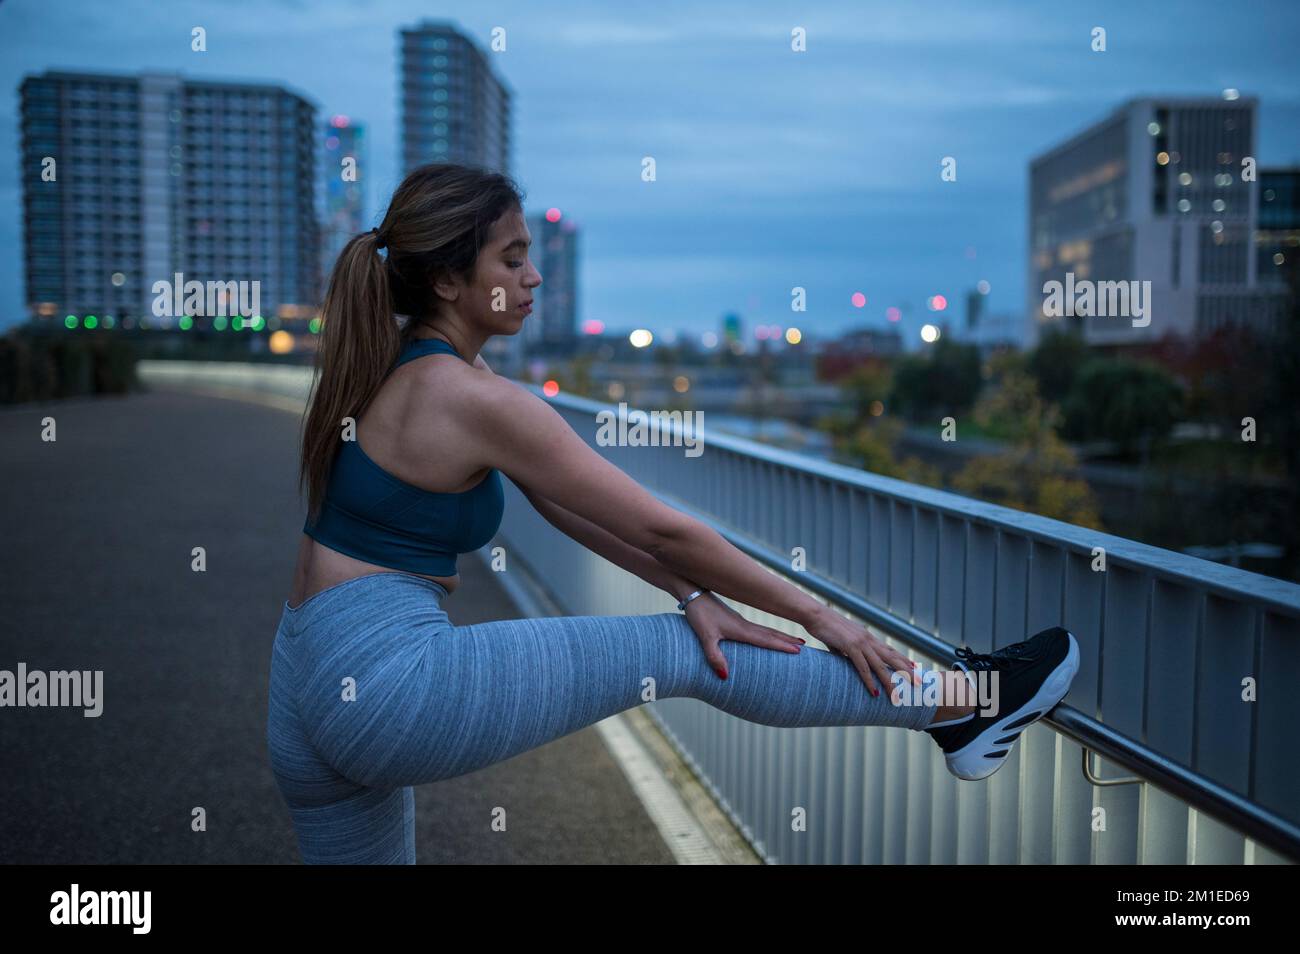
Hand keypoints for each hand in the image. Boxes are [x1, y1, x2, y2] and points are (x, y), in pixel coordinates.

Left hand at [682, 592, 804, 679]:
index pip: (766, 639)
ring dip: (781, 636)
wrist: (693, 593)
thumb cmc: (699, 614)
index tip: (799, 650)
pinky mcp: (734, 620)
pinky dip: (769, 633)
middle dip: (787, 641)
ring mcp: (740, 621)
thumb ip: (714, 656)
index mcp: (740, 629)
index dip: (782, 645)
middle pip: (771, 634)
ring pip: (766, 630)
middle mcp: (744, 625)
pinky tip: (768, 635)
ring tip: (795, 640)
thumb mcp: (704, 637)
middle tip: (805, 647)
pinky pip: (757, 629)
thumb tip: (725, 676)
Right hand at [800, 605, 922, 698]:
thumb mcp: (840, 640)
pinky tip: (874, 691)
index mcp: (867, 637)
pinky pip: (862, 666)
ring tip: (897, 696)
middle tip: (919, 683)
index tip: (915, 669)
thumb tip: (843, 658)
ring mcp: (860, 643)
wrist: (815, 615)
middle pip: (892, 658)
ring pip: (880, 666)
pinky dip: (869, 680)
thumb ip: (845, 650)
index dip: (903, 660)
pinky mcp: (850, 646)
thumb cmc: (825, 626)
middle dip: (907, 671)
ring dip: (890, 682)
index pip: (890, 650)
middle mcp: (868, 640)